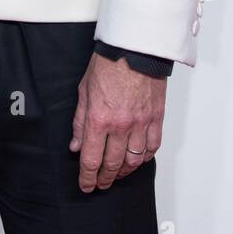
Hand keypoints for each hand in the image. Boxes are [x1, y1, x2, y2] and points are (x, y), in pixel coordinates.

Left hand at [69, 52, 165, 191]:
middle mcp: (121, 126)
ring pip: (134, 160)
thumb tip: (76, 145)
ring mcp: (141, 124)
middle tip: (100, 183)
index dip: (87, 177)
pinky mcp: (156, 118)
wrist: (134, 48)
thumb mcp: (84, 92)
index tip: (86, 185)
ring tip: (117, 175)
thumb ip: (80, 122)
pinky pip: (152, 147)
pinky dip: (145, 158)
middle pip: (112, 164)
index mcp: (99, 119)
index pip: (92, 160)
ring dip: (124, 172)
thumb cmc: (109, 64)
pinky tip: (138, 160)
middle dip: (104, 178)